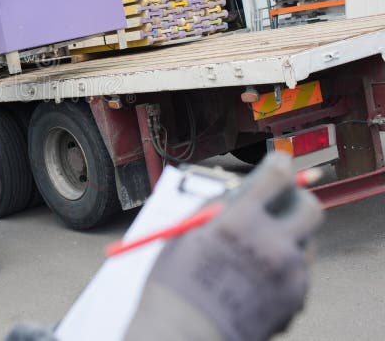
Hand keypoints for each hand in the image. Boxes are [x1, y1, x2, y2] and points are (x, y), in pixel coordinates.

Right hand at [126, 152, 323, 340]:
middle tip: (284, 203)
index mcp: (240, 221)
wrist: (183, 334)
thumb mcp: (188, 230)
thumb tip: (246, 186)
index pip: (278, 176)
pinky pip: (298, 273)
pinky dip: (282, 271)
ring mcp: (288, 275)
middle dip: (298, 200)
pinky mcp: (295, 299)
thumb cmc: (176, 281)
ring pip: (305, 243)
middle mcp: (272, 244)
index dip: (279, 164)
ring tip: (254, 253)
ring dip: (287, 239)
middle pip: (309, 208)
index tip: (277, 163)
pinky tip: (253, 280)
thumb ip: (220, 205)